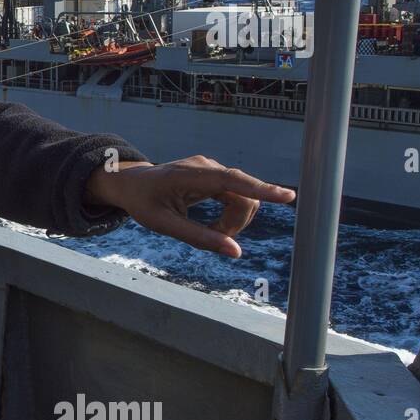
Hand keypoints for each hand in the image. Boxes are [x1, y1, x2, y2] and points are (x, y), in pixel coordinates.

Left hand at [84, 155, 295, 257]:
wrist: (132, 184)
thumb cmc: (144, 203)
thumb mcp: (164, 225)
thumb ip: (199, 238)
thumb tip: (235, 252)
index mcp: (191, 175)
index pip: (233, 181)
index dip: (262, 190)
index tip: (288, 197)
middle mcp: (207, 167)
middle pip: (244, 196)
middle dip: (236, 223)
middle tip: (213, 240)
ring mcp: (213, 170)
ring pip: (244, 198)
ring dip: (234, 221)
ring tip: (210, 233)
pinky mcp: (216, 176)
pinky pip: (237, 196)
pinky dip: (231, 215)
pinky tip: (214, 226)